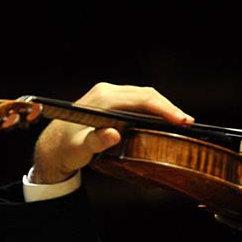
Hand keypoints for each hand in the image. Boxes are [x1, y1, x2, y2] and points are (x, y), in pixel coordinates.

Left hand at [30, 82, 193, 183]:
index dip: (164, 108)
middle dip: (169, 108)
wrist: (52, 148)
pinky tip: (165, 120)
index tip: (181, 120)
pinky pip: (139, 101)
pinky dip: (154, 109)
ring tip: (182, 122)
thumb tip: (113, 135)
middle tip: (188, 123)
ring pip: (145, 96)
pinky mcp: (112, 100)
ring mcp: (110, 94)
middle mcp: (107, 91)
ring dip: (163, 108)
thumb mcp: (79, 150)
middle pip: (147, 94)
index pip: (141, 98)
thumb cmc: (64, 150)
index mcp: (102, 98)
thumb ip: (95, 142)